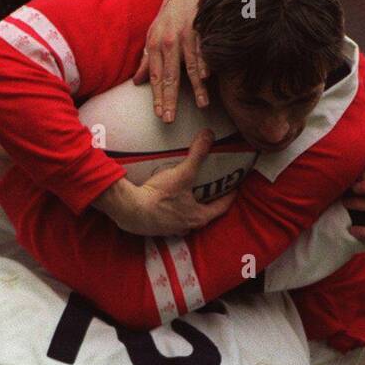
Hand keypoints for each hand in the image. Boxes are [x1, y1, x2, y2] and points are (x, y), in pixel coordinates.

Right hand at [101, 131, 232, 235]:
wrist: (131, 210)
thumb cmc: (160, 196)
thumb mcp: (182, 172)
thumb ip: (197, 153)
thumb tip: (209, 134)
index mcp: (198, 216)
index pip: (221, 207)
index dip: (229, 196)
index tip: (233, 188)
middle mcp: (186, 227)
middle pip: (204, 215)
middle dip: (208, 203)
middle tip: (210, 191)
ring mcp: (170, 231)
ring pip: (185, 220)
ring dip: (188, 210)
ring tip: (188, 197)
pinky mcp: (155, 229)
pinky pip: (168, 221)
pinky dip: (171, 213)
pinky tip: (166, 204)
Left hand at [133, 0, 208, 121]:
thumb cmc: (168, 17)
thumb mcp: (152, 36)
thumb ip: (147, 60)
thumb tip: (137, 82)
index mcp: (155, 45)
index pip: (155, 77)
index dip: (157, 97)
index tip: (159, 115)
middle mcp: (169, 42)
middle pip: (170, 76)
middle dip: (170, 99)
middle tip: (170, 119)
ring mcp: (186, 35)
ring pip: (191, 66)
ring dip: (197, 87)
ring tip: (202, 105)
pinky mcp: (202, 29)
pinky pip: (205, 50)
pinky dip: (206, 63)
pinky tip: (209, 78)